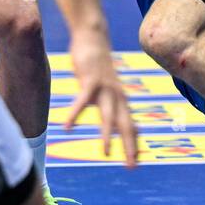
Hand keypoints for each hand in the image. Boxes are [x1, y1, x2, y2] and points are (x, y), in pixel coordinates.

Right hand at [64, 28, 138, 167]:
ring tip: (106, 153)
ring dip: (108, 135)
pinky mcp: (90, 81)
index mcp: (121, 100)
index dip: (135, 144)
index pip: (131, 126)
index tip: (137, 163)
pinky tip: (67, 128)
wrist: (94, 37)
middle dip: (130, 147)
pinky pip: (81, 102)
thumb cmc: (98, 64)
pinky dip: (75, 115)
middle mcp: (117, 96)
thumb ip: (110, 102)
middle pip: (126, 125)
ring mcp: (105, 89)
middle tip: (132, 167)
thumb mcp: (107, 86)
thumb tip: (114, 118)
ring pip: (109, 116)